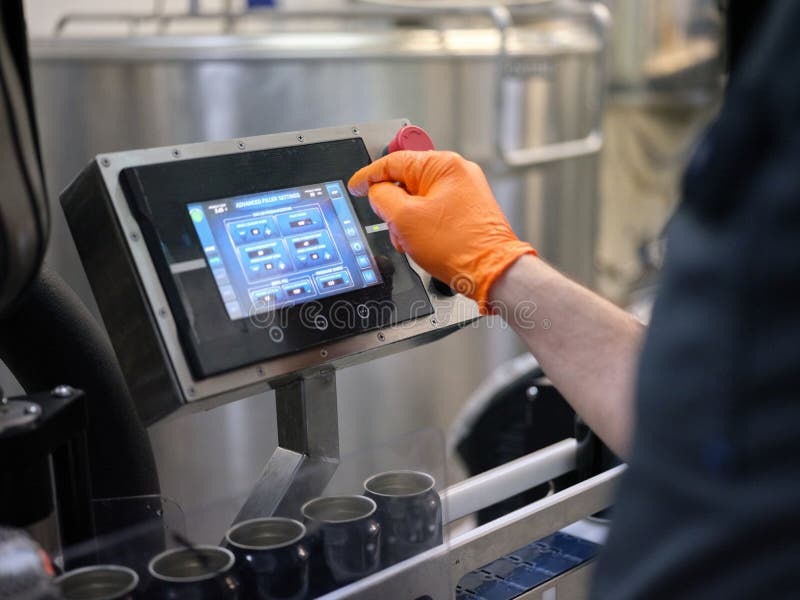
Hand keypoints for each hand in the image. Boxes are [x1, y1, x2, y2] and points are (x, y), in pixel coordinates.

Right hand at [348, 150, 534, 309]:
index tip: (357, 185)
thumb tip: (376, 191)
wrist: (491, 271)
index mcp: (443, 165)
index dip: (369, 176)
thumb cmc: (458, 246)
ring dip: (408, 222)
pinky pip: (434, 211)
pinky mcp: (468, 210)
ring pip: (419, 200)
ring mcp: (465, 191)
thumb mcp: (404, 219)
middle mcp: (458, 173)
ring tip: (415, 241)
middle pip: (406, 182)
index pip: (393, 161)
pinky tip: (426, 244)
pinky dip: (423, 227)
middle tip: (395, 227)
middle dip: (395, 208)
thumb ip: (382, 197)